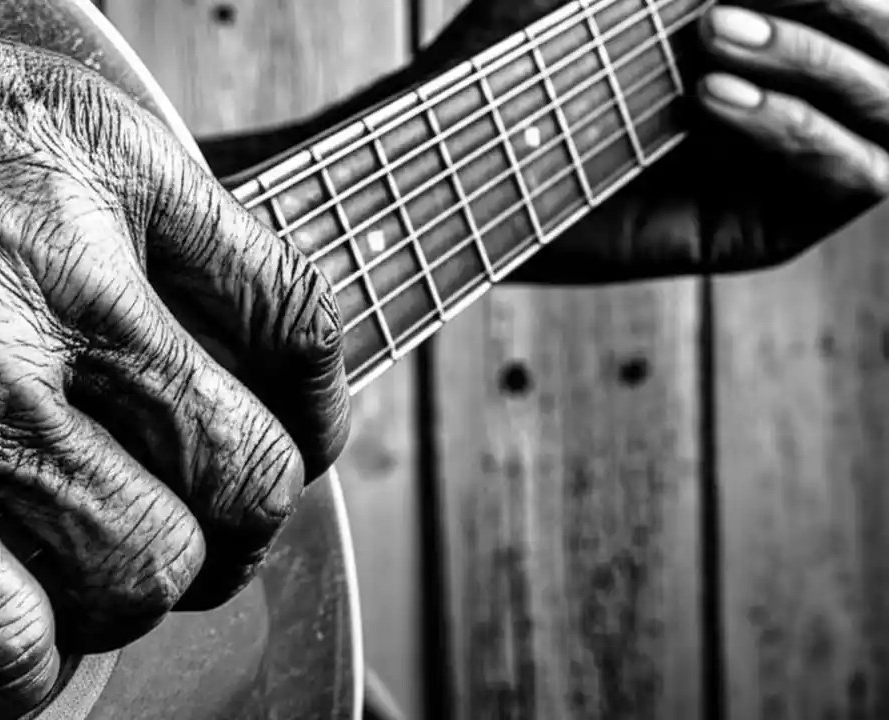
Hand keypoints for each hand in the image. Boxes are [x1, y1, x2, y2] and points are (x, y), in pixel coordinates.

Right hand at [0, 0, 349, 716]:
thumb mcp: (18, 91)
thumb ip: (125, 195)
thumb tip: (194, 307)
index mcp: (112, 167)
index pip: (296, 317)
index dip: (323, 406)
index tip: (301, 438)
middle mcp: (64, 284)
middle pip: (246, 470)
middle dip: (243, 531)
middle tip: (201, 535)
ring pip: (143, 567)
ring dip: (129, 602)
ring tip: (87, 587)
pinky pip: (3, 638)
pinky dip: (14, 679)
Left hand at [417, 0, 888, 281]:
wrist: (459, 151)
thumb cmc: (523, 52)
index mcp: (778, 38)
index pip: (860, 9)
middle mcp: (799, 97)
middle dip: (841, 7)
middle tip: (725, 2)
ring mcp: (789, 166)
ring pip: (888, 108)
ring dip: (817, 59)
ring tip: (709, 33)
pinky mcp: (764, 228)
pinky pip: (852, 180)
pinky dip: (797, 129)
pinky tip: (711, 95)